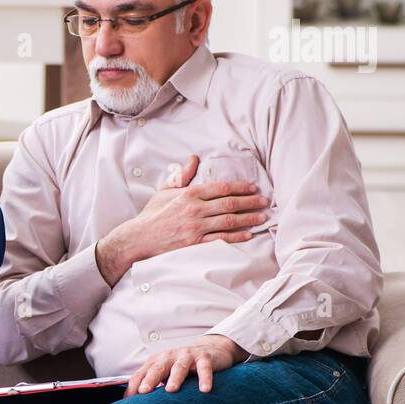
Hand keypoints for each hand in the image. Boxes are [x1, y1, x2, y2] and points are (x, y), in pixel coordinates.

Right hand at [94, 154, 269, 284]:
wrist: (139, 238)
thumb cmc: (152, 214)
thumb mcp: (164, 191)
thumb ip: (181, 175)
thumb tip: (194, 159)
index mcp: (189, 194)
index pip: (220, 187)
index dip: (240, 187)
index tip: (253, 187)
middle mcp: (194, 209)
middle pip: (229, 203)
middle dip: (250, 201)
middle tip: (265, 200)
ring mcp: (196, 227)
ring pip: (229, 221)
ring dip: (248, 218)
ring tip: (262, 216)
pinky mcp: (195, 243)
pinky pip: (220, 239)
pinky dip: (236, 236)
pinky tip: (248, 234)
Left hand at [122, 334, 246, 396]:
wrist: (210, 349)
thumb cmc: (183, 366)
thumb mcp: (166, 372)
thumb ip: (153, 384)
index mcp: (156, 361)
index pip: (141, 374)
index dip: (133, 386)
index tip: (128, 401)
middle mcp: (169, 356)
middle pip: (157, 368)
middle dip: (149, 379)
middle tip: (143, 392)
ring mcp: (187, 356)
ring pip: (179, 367)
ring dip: (174, 378)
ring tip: (170, 390)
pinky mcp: (204, 358)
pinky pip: (204, 368)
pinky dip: (205, 378)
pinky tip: (204, 390)